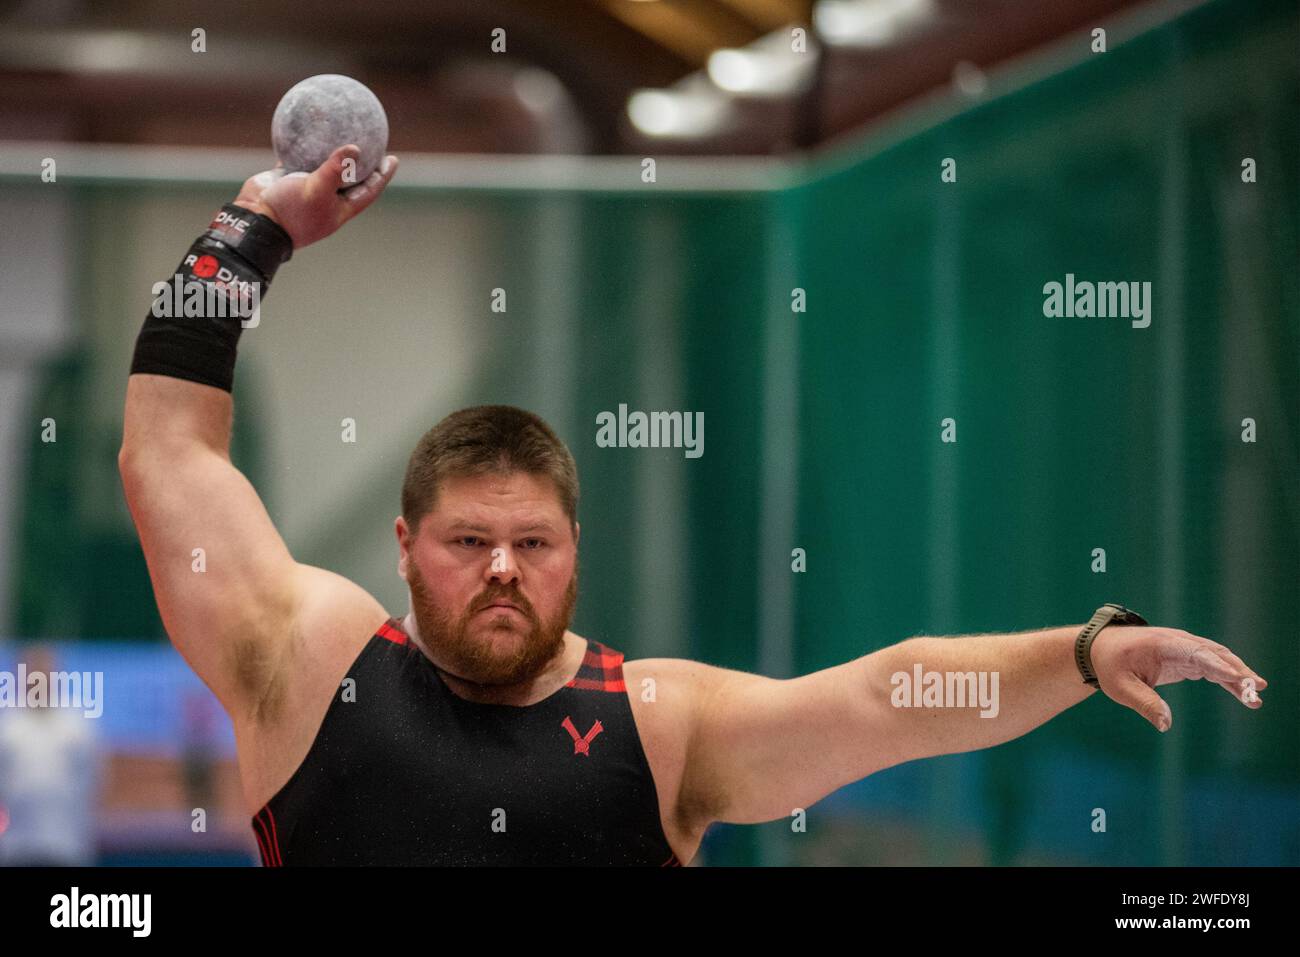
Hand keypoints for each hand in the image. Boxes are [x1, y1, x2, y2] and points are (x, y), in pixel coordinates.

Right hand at [232, 144, 398, 249]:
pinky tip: (303, 125)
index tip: (392, 158)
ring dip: (331, 151)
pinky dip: (300, 145)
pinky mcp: (288, 179)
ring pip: (324, 166)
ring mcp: (307, 189)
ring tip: (339, 129)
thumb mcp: (317, 190)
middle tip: (371, 140)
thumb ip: (336, 169)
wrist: (256, 220)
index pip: (369, 190)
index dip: (382, 175)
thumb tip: (356, 147)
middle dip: (361, 162)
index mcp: (340, 208)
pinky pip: (297, 157)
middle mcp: (326, 199)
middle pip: (350, 178)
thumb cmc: (292, 212)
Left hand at [1091, 626, 1266, 731]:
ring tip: (1256, 698)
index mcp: (1163, 644)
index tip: (1238, 677)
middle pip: (1214, 654)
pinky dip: (1229, 679)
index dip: (1218, 665)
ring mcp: (1184, 649)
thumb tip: (1166, 725)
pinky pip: (1213, 667)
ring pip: (1218, 660)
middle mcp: (1178, 642)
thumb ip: (1144, 703)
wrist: (1100, 650)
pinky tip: (1244, 695)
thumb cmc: (1109, 665)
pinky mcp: (1186, 659)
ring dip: (1238, 676)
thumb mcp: (1120, 687)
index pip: (1196, 653)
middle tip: (1257, 689)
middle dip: (1237, 671)